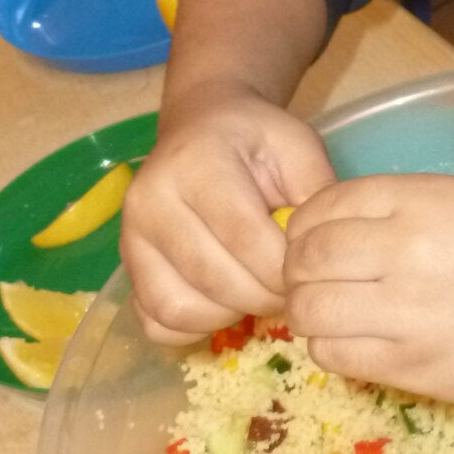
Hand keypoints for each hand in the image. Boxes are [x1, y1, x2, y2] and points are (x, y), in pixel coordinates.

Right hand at [123, 82, 335, 345]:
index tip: (309, 271)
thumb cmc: (256, 140)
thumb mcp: (298, 146)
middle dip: (264, 296)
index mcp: (196, 165)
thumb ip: (316, 193)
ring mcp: (130, 239)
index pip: (244, 237)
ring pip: (179, 308)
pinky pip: (156, 322)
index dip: (284, 269)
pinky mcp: (127, 269)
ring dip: (229, 315)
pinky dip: (194, 328)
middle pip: (213, 279)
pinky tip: (224, 304)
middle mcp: (151, 202)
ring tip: (258, 294)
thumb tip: (325, 252)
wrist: (202, 126)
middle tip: (291, 289)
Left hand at [281, 175, 453, 405]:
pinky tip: (358, 341)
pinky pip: (338, 358)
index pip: (321, 208)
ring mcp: (410, 314)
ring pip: (310, 314)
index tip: (316, 240)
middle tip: (316, 281)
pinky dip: (332, 349)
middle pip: (304, 262)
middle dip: (298, 272)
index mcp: (424, 199)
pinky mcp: (418, 366)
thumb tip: (330, 237)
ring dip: (310, 313)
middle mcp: (409, 251)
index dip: (305, 226)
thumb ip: (400, 212)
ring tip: (334, 313)